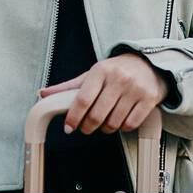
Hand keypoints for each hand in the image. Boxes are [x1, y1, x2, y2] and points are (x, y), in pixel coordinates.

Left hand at [39, 54, 168, 134]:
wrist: (147, 63)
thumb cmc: (115, 70)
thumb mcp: (91, 74)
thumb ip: (68, 87)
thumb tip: (42, 94)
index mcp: (101, 70)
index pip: (83, 99)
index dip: (73, 117)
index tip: (68, 127)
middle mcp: (119, 78)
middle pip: (97, 115)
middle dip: (87, 127)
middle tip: (85, 127)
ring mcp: (135, 89)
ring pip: (113, 122)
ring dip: (105, 128)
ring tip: (104, 121)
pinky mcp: (149, 99)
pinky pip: (130, 124)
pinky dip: (122, 127)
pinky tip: (120, 120)